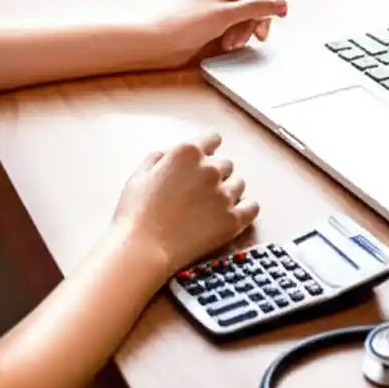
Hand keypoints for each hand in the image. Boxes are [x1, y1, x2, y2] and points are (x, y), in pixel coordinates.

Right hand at [111, 133, 259, 275]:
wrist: (143, 249)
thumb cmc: (136, 213)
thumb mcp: (139, 175)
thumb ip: (159, 157)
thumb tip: (170, 154)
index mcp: (188, 152)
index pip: (213, 138)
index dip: (208, 149)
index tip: (204, 159)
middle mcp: (210, 169)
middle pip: (225, 164)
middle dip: (214, 174)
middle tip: (199, 192)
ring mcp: (224, 195)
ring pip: (239, 184)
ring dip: (228, 191)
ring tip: (210, 207)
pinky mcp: (233, 219)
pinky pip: (253, 207)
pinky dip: (245, 209)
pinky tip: (234, 214)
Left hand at [154, 0, 287, 67]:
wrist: (160, 45)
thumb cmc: (185, 24)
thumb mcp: (226, 15)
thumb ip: (256, 8)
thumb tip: (281, 3)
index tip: (283, 12)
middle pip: (255, 2)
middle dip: (257, 20)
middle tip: (260, 37)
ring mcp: (219, 9)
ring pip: (248, 18)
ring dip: (245, 32)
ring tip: (232, 44)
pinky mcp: (217, 26)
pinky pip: (238, 29)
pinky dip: (237, 37)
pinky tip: (228, 46)